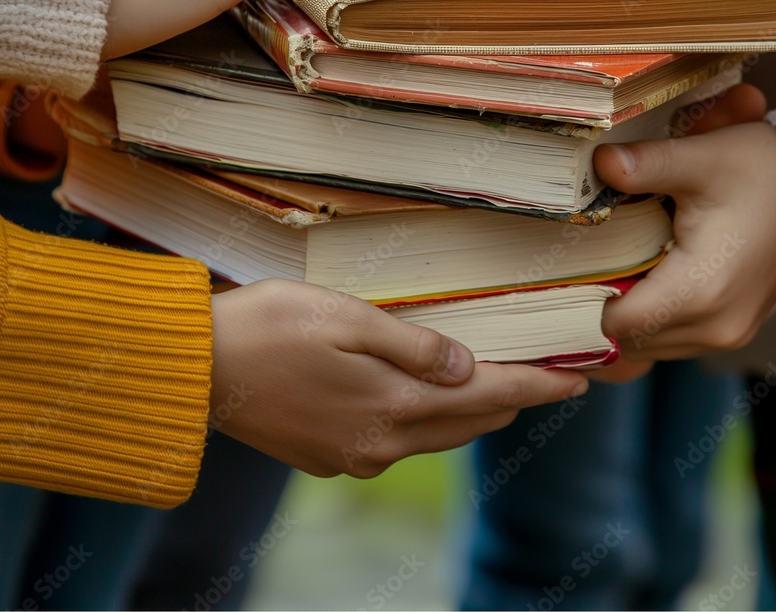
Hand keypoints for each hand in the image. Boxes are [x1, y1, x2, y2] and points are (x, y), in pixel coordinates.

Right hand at [209, 279, 588, 477]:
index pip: (487, 395)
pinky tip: (433, 396)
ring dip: (475, 411)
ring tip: (503, 385)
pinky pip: (401, 441)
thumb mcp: (346, 318)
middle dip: (512, 397)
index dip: (537, 384)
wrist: (197, 370)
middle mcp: (380, 442)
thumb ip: (413, 346)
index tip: (579, 379)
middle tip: (548, 373)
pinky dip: (431, 419)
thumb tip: (468, 366)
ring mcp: (354, 456)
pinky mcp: (331, 456)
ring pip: (437, 435)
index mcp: (391, 405)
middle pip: (468, 421)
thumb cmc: (269, 327)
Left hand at [587, 83, 768, 380]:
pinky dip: (648, 319)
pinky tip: (634, 281)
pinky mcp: (732, 330)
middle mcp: (714, 327)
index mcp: (699, 291)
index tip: (557, 274)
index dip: (579, 303)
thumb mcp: (701, 158)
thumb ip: (645, 164)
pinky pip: (672, 340)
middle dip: (594, 314)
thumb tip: (598, 162)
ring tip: (599, 276)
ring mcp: (727, 334)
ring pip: (648, 347)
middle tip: (566, 275)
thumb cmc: (764, 171)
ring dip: (622, 319)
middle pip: (626, 343)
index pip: (614, 325)